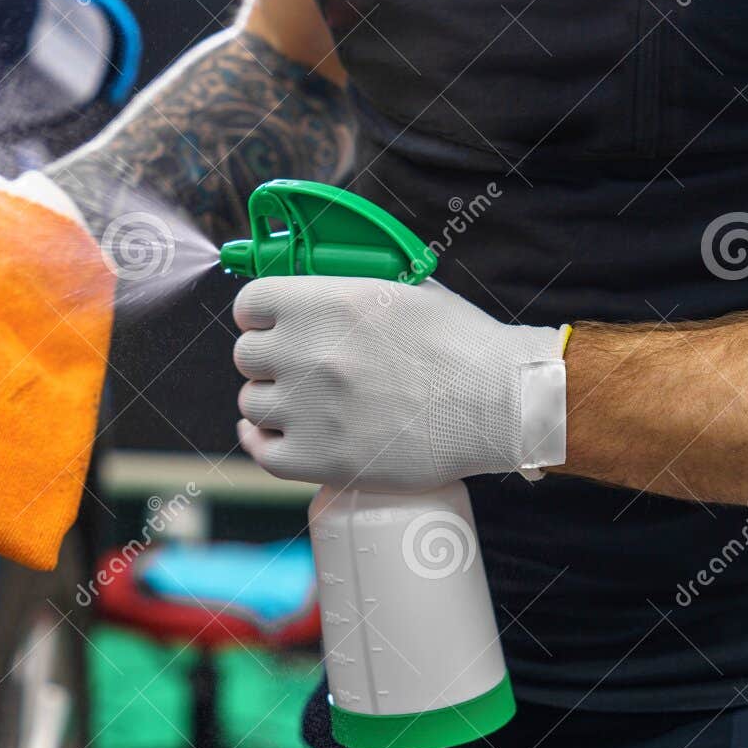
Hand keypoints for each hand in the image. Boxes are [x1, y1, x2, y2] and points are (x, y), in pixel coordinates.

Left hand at [233, 276, 567, 491]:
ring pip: (252, 403)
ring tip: (304, 403)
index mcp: (328, 303)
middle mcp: (311, 353)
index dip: (257, 314)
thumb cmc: (458, 346)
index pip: (250, 303)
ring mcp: (311, 409)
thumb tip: (306, 288)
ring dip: (272, 402)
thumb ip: (345, 288)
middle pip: (246, 356)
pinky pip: (262, 451)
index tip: (266, 324)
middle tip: (295, 367)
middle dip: (268, 359)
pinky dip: (264, 442)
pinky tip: (277, 434)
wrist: (500, 404)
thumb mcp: (402, 290)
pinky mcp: (319, 459)